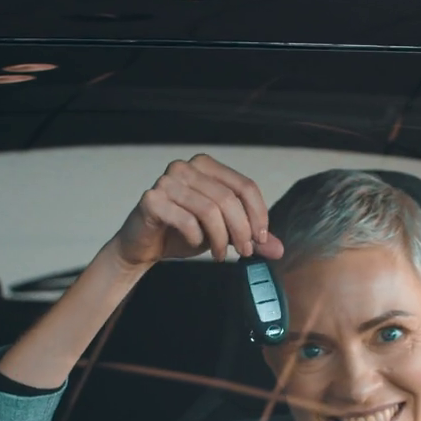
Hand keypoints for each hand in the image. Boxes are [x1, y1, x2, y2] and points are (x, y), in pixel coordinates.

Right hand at [109, 154, 284, 270]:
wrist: (142, 246)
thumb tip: (278, 249)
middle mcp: (185, 167)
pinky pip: (186, 220)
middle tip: (244, 252)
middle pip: (228, 199)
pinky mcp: (151, 200)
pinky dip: (196, 238)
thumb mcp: (221, 232)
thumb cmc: (180, 232)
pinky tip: (195, 244)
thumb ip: (248, 235)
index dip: (258, 214)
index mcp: (205, 166)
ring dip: (220, 238)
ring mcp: (166, 181)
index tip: (261, 239)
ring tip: (219, 255)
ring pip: (210, 210)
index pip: (244, 185)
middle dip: (241, 230)